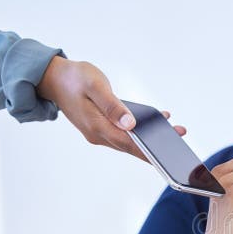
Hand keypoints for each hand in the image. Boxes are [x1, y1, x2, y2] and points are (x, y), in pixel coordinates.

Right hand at [36, 56, 185, 160]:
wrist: (53, 77)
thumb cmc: (74, 78)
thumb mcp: (95, 86)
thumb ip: (112, 106)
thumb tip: (130, 124)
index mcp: (96, 126)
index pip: (128, 144)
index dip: (148, 151)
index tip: (167, 156)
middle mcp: (98, 134)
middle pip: (131, 146)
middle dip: (156, 146)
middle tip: (179, 138)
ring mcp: (99, 131)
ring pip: (129, 140)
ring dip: (150, 137)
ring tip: (174, 130)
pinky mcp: (102, 126)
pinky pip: (124, 132)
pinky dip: (140, 129)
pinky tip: (156, 120)